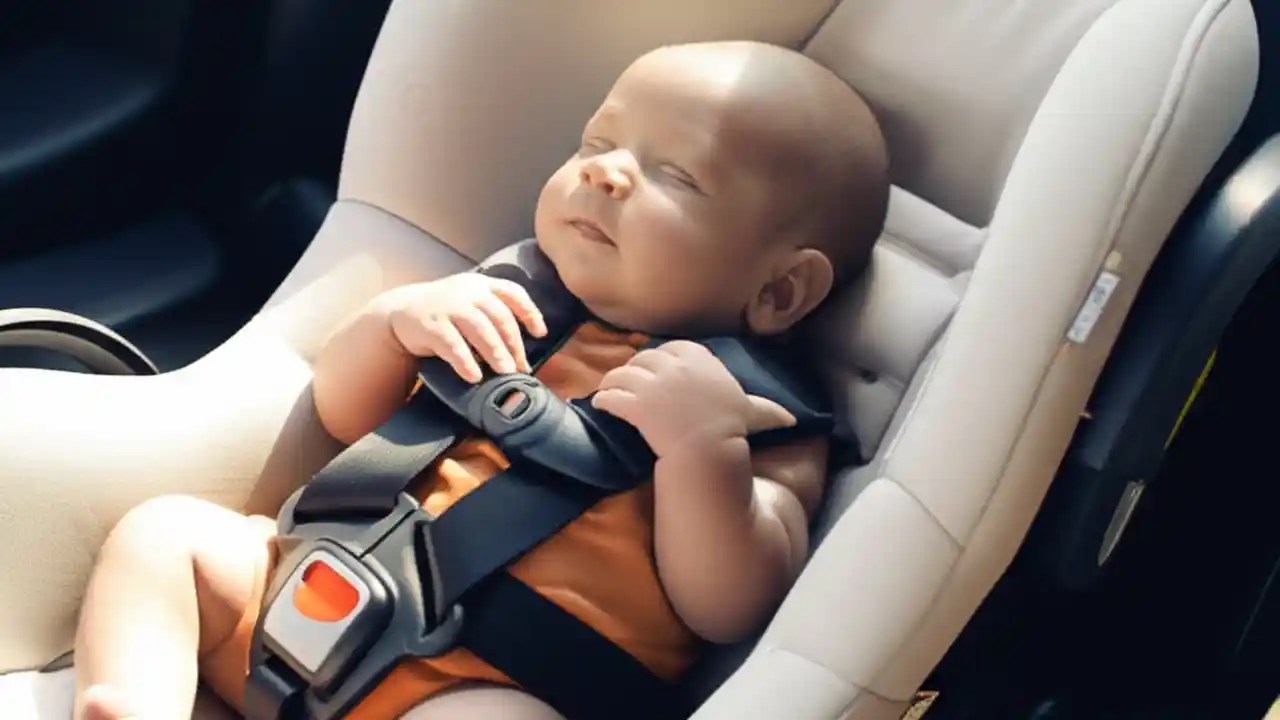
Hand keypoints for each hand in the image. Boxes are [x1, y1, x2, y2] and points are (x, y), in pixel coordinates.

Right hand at [379, 273, 546, 382]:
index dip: (530, 312)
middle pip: (499, 316)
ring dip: (495, 352)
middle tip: (521, 368)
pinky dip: (465, 361)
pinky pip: (452, 344)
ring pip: (479, 328)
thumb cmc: (445, 314)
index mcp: (481, 285)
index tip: (540, 334)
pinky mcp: (430, 325)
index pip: (512, 292)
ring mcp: (447, 306)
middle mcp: (467, 291)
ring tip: (505, 373)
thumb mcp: (470, 306)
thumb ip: (494, 320)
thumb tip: (521, 359)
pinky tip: (474, 376)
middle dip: (513, 344)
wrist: (400, 313)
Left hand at [591, 340, 795, 457]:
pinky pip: (611, 396)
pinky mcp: (635, 402)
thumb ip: (768, 409)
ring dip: (612, 384)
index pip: (668, 349)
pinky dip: (603, 400)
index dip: (658, 360)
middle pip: (642, 359)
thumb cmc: (730, 428)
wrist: (709, 448)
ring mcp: (651, 382)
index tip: (655, 373)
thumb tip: (794, 419)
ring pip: (621, 375)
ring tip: (609, 392)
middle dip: (634, 370)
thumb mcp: (752, 412)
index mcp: (697, 356)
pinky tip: (599, 406)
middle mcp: (672, 363)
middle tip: (627, 383)